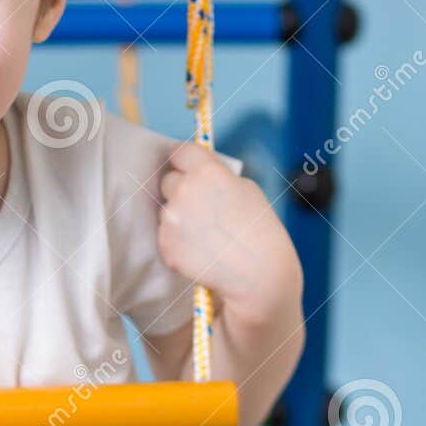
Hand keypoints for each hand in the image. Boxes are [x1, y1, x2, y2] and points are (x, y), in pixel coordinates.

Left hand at [157, 141, 298, 316]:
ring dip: (179, 217)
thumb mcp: (246, 188)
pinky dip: (178, 241)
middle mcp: (184, 191)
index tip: (183, 164)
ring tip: (206, 234)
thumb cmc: (259, 229)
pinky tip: (200, 249)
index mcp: (206, 172)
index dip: (182, 159)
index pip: (179, 151)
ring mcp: (171, 219)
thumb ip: (217, 175)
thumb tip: (197, 171)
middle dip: (180, 188)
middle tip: (200, 205)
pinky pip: (166, 235)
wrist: (258, 273)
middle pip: (168, 180)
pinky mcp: (166, 244)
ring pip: (166, 210)